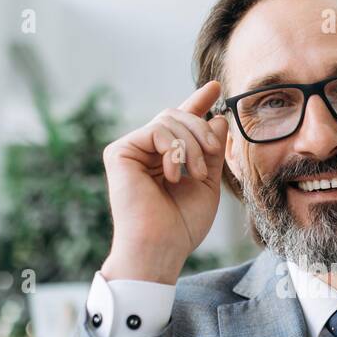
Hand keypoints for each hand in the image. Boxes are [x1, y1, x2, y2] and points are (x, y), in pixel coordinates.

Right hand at [100, 81, 229, 283]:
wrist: (160, 247)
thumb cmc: (182, 225)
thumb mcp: (206, 184)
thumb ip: (211, 152)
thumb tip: (217, 118)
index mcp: (164, 159)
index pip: (181, 124)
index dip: (198, 104)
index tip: (215, 89)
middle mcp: (144, 151)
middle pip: (177, 115)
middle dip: (201, 130)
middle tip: (211, 153)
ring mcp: (130, 150)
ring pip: (169, 119)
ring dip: (191, 143)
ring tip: (193, 173)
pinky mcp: (119, 152)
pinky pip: (156, 130)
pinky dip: (172, 150)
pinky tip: (172, 175)